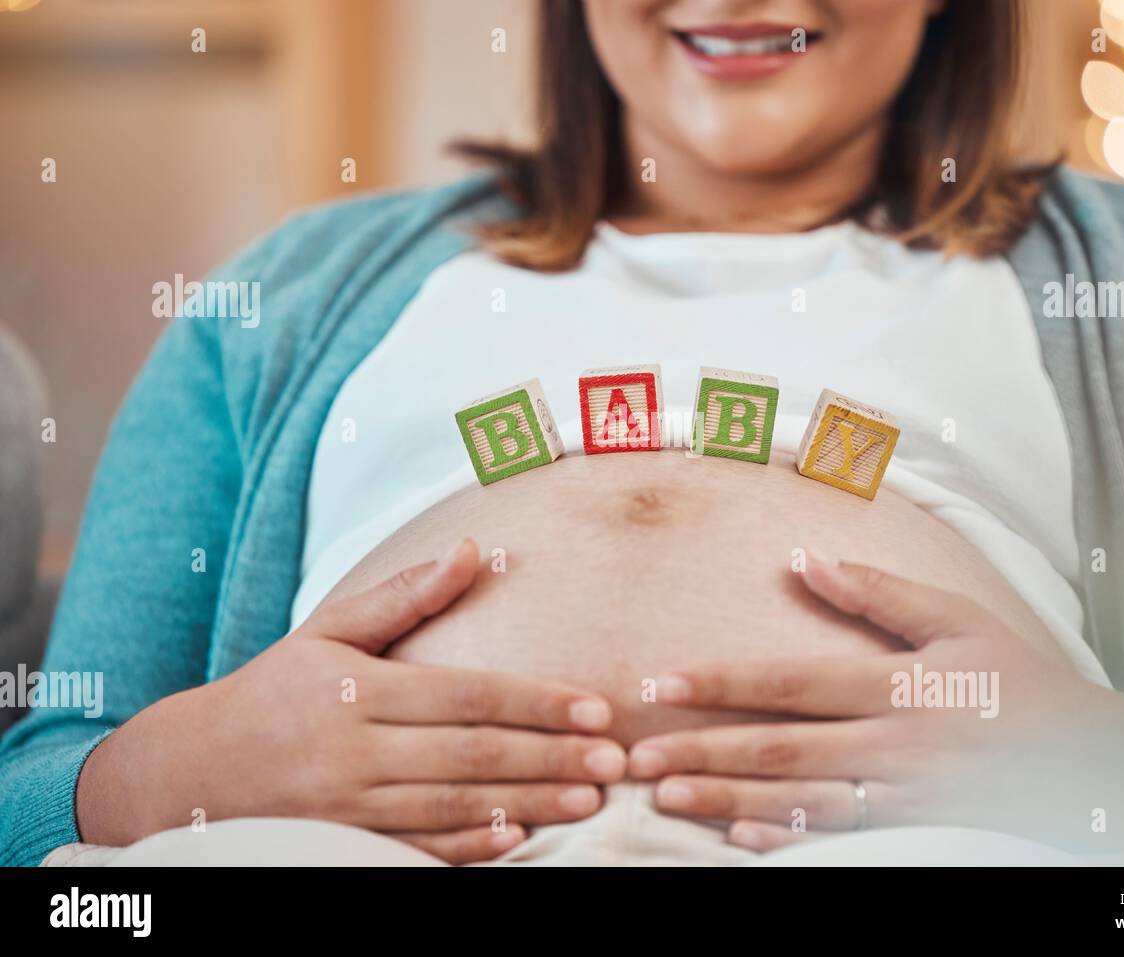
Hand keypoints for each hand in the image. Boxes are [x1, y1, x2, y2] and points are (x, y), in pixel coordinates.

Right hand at [77, 539, 626, 863]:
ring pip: (453, 807)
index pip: (467, 695)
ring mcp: (348, 806)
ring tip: (590, 800)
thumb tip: (469, 549)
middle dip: (550, 756)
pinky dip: (469, 848)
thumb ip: (403, 596)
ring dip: (529, 804)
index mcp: (359, 689)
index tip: (594, 706)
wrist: (189, 771)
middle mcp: (355, 750)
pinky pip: (415, 850)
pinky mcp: (342, 844)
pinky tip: (519, 841)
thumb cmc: (274, 690)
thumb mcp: (329, 631)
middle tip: (614, 759)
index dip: (535, 702)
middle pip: (472, 755)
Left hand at [628, 553, 1123, 853]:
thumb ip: (879, 592)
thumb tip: (806, 559)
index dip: (720, 683)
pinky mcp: (919, 830)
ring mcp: (905, 794)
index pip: (790, 681)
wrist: (1099, 763)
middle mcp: (895, 742)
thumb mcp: (958, 620)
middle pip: (781, 749)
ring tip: (667, 797)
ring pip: (801, 800)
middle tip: (638, 756)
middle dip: (703, 751)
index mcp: (898, 684)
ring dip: (728, 801)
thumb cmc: (1022, 680)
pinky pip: (844, 838)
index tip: (660, 682)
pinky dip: (791, 840)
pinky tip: (741, 840)